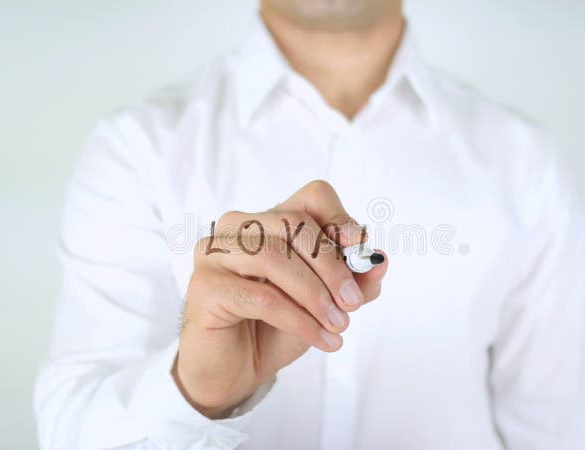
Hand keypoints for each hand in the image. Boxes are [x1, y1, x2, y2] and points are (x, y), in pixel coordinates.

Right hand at [173, 180, 387, 417]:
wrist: (234, 371)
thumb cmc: (275, 328)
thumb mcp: (325, 303)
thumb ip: (354, 282)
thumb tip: (380, 260)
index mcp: (268, 221)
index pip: (312, 197)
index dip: (340, 219)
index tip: (359, 252)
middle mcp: (237, 227)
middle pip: (295, 224)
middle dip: (332, 266)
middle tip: (352, 303)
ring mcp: (214, 253)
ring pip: (274, 256)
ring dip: (315, 295)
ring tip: (337, 325)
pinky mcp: (204, 286)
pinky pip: (261, 296)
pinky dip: (298, 319)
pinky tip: (320, 339)